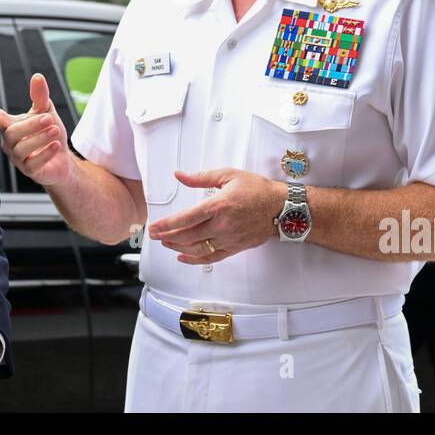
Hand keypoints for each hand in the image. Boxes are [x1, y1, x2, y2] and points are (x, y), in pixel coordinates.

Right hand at [0, 73, 73, 187]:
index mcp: (11, 126)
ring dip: (40, 138)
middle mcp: (10, 143)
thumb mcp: (46, 111)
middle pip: (11, 133)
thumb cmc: (49, 133)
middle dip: (30, 125)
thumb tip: (37, 76)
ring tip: (55, 129)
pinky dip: (45, 153)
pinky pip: (33, 163)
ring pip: (21, 149)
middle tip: (49, 118)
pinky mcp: (30, 171)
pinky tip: (56, 145)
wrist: (62, 159)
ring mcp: (18, 159)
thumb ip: (40, 96)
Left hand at [147, 168, 286, 263]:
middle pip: (188, 235)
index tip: (154, 226)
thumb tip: (179, 175)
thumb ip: (200, 177)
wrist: (281, 207)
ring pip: (197, 248)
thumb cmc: (256, 189)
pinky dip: (195, 259)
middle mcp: (222, 225)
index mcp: (219, 205)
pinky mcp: (235, 247)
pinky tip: (183, 256)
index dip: (168, 224)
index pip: (186, 218)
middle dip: (167, 236)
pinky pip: (212, 257)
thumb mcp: (228, 175)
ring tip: (165, 243)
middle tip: (154, 235)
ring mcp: (229, 238)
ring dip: (178, 247)